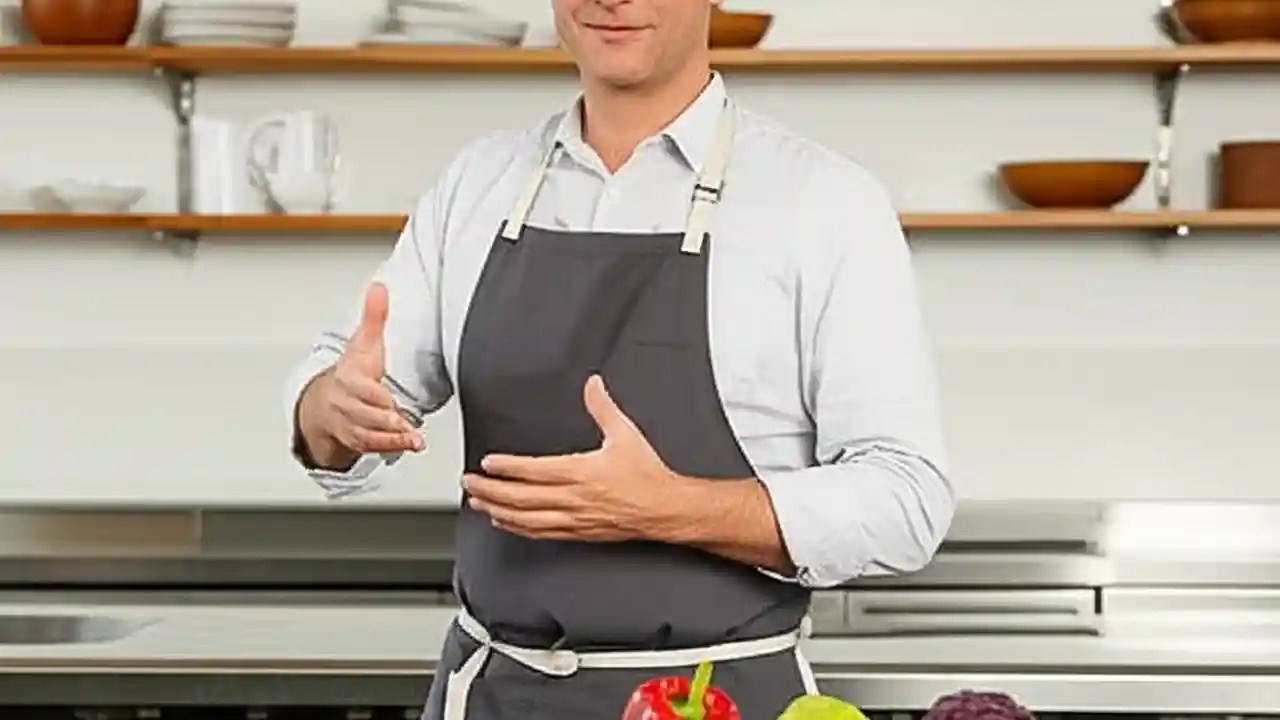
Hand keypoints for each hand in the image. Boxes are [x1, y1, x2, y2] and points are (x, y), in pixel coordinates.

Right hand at [312, 282, 423, 455]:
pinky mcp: (358, 439)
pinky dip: (392, 448)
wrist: (326, 399)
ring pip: (368, 434)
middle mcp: (346, 403)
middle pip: (365, 415)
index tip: (389, 402)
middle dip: (386, 421)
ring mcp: (350, 424)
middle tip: (407, 424)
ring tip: (414, 440)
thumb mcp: (364, 342)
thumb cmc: (353, 370)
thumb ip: (374, 316)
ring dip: (392, 438)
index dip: (374, 397)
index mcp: (348, 378)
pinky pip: (372, 447)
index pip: (359, 389)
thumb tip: (379, 287)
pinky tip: (411, 445)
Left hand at [464, 375, 680, 541]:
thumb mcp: (626, 434)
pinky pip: (540, 532)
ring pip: (525, 519)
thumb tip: (592, 384)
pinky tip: (505, 522)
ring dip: (498, 511)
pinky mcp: (578, 532)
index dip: (506, 467)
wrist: (664, 509)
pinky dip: (517, 528)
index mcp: (580, 472)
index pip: (533, 470)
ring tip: (478, 502)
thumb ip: (604, 407)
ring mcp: (573, 519)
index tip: (488, 463)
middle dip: (490, 490)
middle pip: (521, 497)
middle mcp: (573, 498)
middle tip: (469, 484)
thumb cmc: (647, 476)